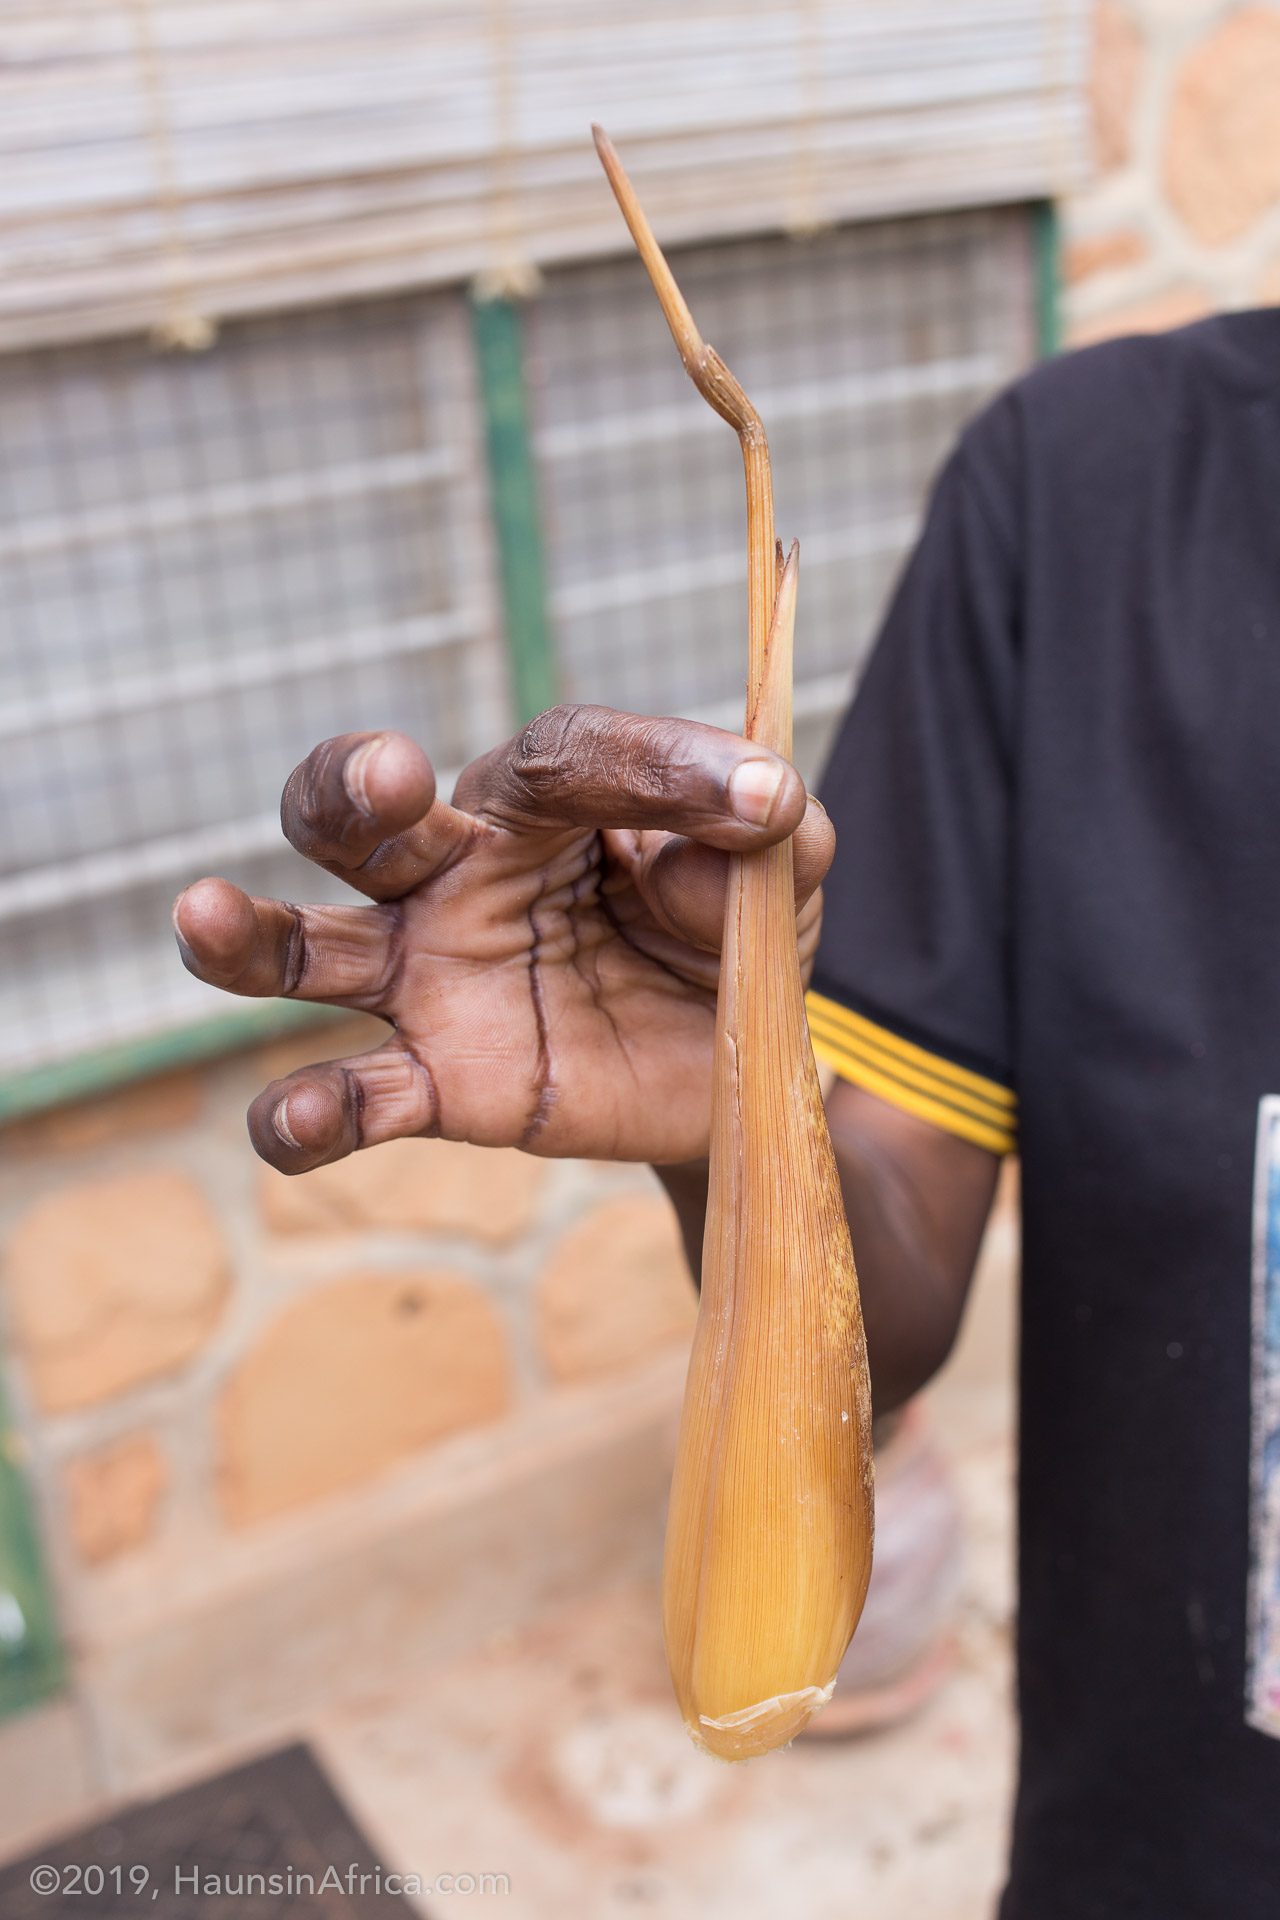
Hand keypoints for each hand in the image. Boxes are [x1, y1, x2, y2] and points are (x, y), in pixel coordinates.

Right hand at [172, 706, 833, 1170]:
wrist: (729, 1068)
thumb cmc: (728, 935)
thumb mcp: (782, 877)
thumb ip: (778, 838)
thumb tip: (759, 809)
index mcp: (546, 805)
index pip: (565, 757)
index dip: (656, 764)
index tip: (763, 801)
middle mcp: (461, 874)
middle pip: (366, 816)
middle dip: (354, 786)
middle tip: (392, 779)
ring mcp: (434, 980)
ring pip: (311, 945)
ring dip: (250, 932)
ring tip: (202, 912)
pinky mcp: (439, 1080)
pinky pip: (353, 1098)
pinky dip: (310, 1114)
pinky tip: (298, 1126)